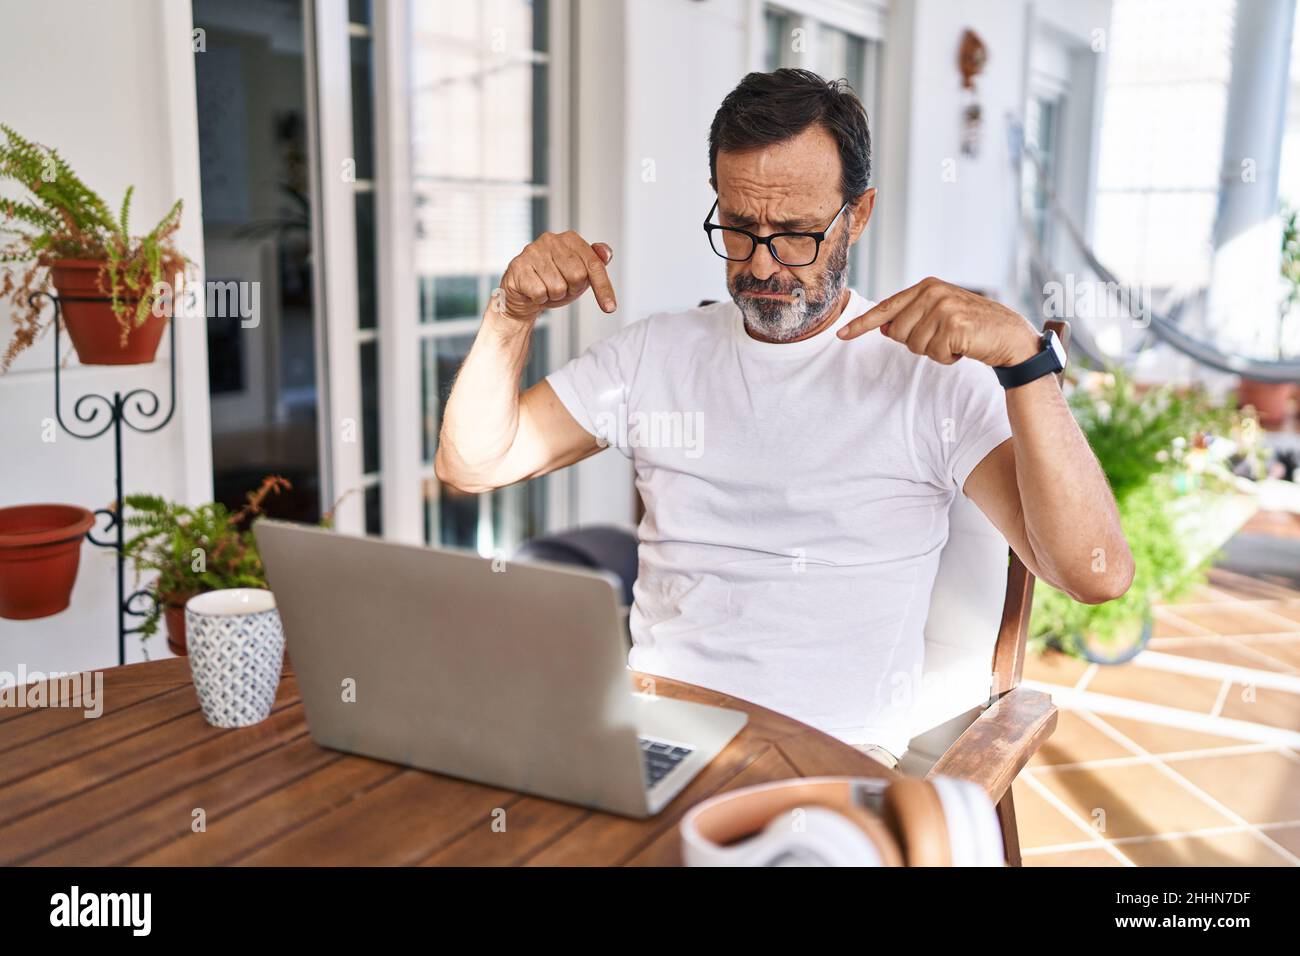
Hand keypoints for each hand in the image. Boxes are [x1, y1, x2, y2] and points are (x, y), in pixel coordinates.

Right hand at [495, 230, 616, 322]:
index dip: (603, 287)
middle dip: (572, 289)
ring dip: (554, 295)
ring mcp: (532, 251)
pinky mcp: (518, 266)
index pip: (594, 264)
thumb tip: (606, 253)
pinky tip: (534, 290)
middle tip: (562, 287)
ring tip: (547, 288)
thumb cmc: (554, 281)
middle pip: (577, 275)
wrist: (524, 295)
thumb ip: (596, 263)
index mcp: (570, 239)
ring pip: (557, 287)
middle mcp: (551, 240)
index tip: (610, 308)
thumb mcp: (581, 274)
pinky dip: (540, 298)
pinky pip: (539, 292)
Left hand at [837, 276, 1040, 366]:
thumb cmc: (973, 328)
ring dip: (935, 351)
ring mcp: (943, 307)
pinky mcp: (954, 325)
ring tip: (956, 341)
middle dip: (918, 343)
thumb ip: (912, 319)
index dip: (862, 324)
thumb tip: (886, 328)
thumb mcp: (940, 318)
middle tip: (944, 337)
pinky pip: (934, 354)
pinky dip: (948, 358)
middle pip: (898, 333)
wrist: (1010, 336)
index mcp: (926, 287)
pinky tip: (964, 347)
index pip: (887, 308)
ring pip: (915, 346)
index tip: (841, 334)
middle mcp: (932, 292)